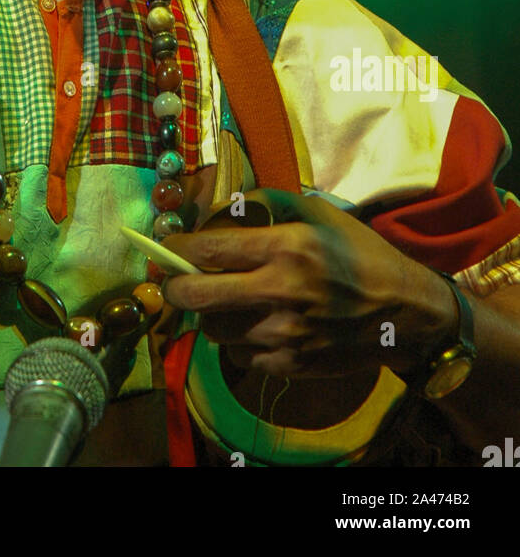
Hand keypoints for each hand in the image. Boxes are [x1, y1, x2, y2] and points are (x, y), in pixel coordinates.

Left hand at [162, 192, 456, 378]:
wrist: (403, 312)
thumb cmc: (357, 253)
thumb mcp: (316, 213)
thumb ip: (266, 206)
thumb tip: (219, 210)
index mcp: (286, 248)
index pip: (208, 249)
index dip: (177, 248)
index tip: (169, 247)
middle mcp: (280, 293)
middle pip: (196, 296)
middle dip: (174, 286)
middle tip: (174, 278)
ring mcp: (284, 335)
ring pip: (213, 329)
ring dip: (209, 313)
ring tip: (221, 299)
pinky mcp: (290, 366)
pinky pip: (239, 355)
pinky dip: (237, 339)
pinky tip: (252, 323)